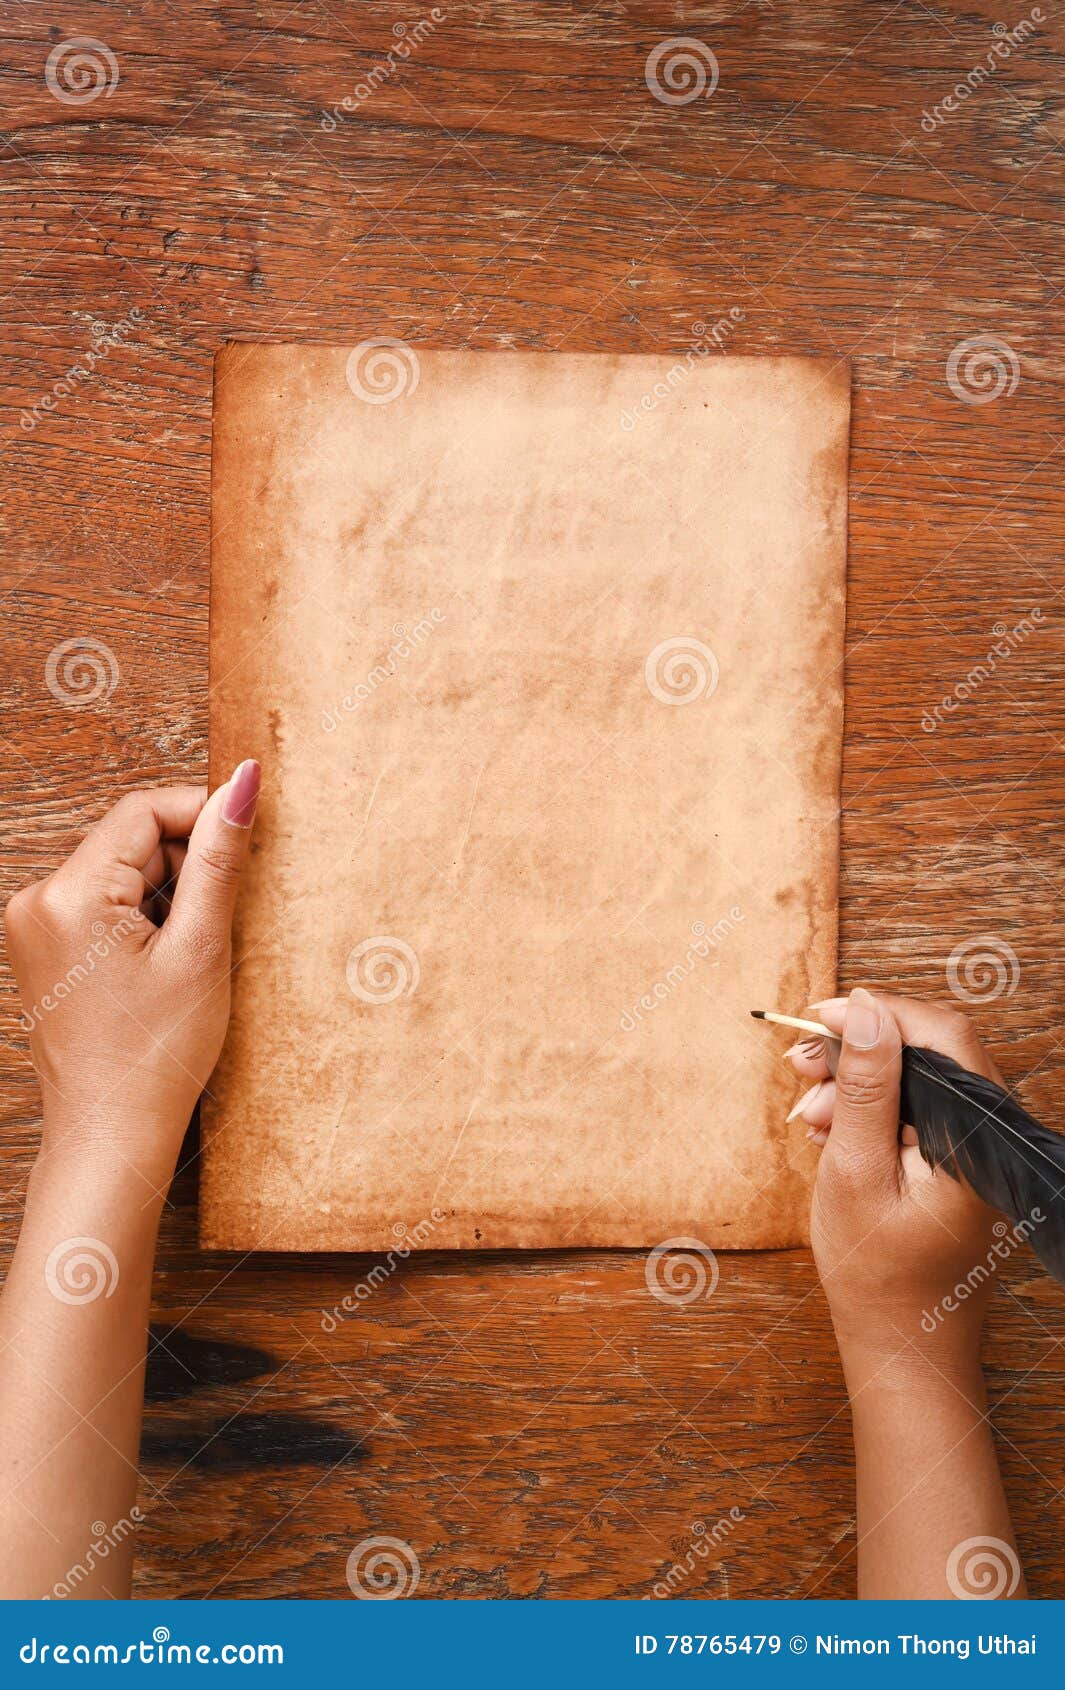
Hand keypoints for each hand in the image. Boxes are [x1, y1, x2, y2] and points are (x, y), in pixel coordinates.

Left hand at [4, 763, 259, 1183]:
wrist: (111, 1136)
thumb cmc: (155, 1057)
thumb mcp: (200, 949)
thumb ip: (220, 859)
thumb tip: (242, 781)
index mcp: (68, 895)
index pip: (143, 810)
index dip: (202, 813)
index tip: (249, 836)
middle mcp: (36, 901)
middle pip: (129, 839)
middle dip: (186, 862)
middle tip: (221, 918)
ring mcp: (32, 926)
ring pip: (119, 871)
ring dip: (167, 892)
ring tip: (190, 952)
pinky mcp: (42, 949)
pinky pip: (101, 903)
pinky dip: (143, 916)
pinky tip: (164, 963)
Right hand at [787, 988, 1003, 1374]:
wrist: (902, 1345)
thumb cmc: (876, 1273)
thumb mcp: (856, 1170)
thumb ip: (866, 1089)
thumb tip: (865, 1011)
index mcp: (979, 1140)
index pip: (942, 1036)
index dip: (877, 1014)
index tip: (818, 1017)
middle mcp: (992, 1137)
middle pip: (930, 1050)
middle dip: (859, 1048)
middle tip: (799, 1063)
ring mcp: (978, 1148)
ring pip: (919, 1075)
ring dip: (858, 1079)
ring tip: (809, 1110)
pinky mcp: (961, 1158)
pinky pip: (918, 1107)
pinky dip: (872, 1108)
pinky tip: (831, 1128)